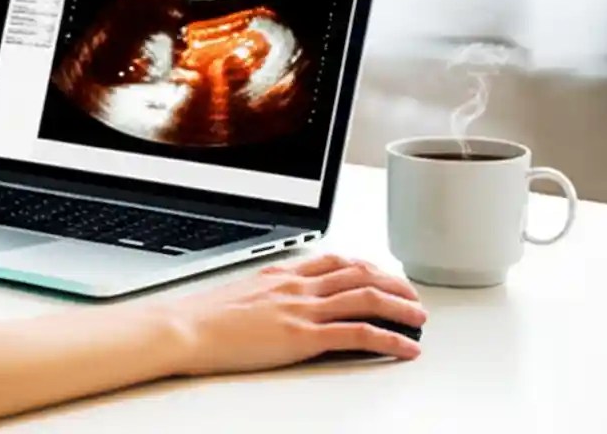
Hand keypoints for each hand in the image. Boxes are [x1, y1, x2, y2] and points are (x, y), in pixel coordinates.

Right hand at [164, 253, 425, 375]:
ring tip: (420, 318)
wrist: (186, 328)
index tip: (382, 275)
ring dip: (401, 306)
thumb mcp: (240, 294)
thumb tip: (276, 303)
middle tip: (412, 296)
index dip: (367, 266)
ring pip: (367, 297)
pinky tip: (406, 347)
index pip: (335, 260)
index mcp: (282, 273)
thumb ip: (266, 293)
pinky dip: (390, 338)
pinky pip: (358, 333)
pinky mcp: (304, 336)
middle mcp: (298, 286)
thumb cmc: (203, 317)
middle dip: (393, 283)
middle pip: (360, 274)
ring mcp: (303, 309)